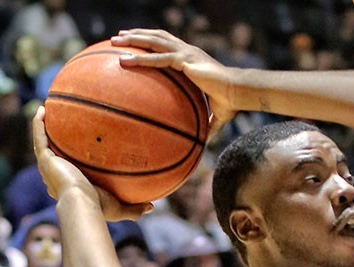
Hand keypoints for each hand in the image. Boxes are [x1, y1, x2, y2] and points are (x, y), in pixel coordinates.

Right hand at [32, 107, 151, 221]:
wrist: (82, 203)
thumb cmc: (98, 208)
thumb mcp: (119, 208)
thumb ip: (134, 208)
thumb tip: (152, 207)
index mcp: (68, 187)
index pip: (67, 174)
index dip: (68, 164)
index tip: (74, 156)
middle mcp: (55, 177)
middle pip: (53, 157)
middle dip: (54, 144)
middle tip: (59, 131)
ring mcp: (48, 167)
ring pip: (43, 144)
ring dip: (43, 128)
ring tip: (46, 112)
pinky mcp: (45, 158)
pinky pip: (39, 137)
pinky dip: (38, 124)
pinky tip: (42, 109)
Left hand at [112, 29, 236, 138]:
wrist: (238, 93)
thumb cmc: (231, 102)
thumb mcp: (216, 115)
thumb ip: (208, 125)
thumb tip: (204, 143)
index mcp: (192, 58)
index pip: (169, 44)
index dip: (154, 42)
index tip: (138, 43)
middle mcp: (187, 51)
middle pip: (158, 37)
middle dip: (138, 35)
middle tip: (120, 37)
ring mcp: (185, 53)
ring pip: (154, 41)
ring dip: (133, 40)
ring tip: (115, 41)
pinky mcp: (184, 60)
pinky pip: (157, 58)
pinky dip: (140, 59)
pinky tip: (124, 60)